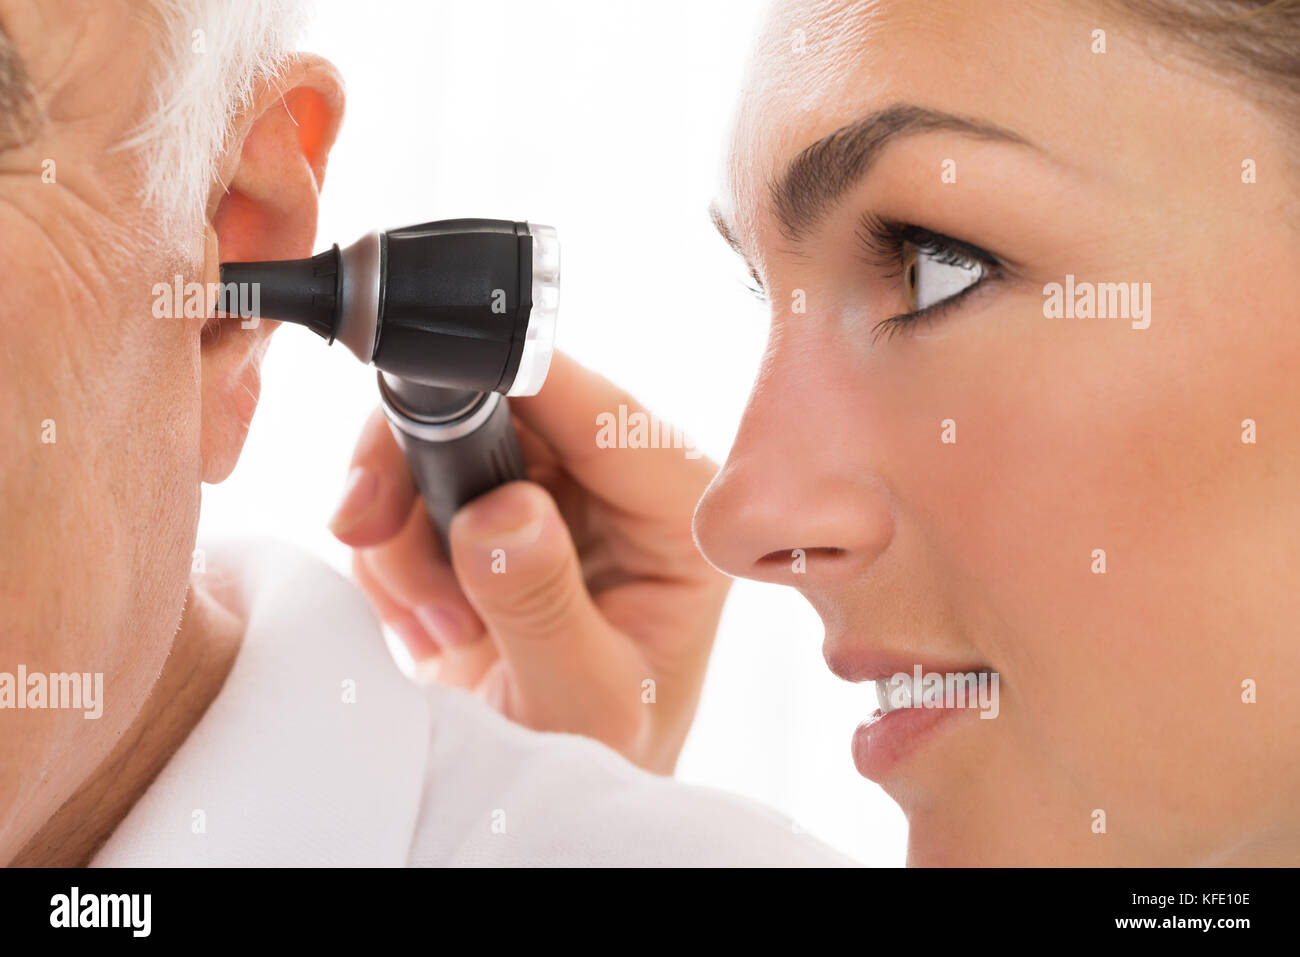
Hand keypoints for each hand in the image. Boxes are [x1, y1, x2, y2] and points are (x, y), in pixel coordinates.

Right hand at [329, 353, 730, 772]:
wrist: (537, 799)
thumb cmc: (597, 757)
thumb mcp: (581, 700)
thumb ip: (542, 607)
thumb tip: (499, 509)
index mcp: (674, 513)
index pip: (598, 410)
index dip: (506, 387)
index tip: (420, 408)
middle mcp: (616, 486)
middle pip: (501, 404)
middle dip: (425, 477)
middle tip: (379, 541)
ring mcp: (548, 493)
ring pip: (439, 439)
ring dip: (405, 531)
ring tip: (445, 624)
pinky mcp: (490, 511)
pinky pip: (407, 488)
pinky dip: (393, 552)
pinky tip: (431, 620)